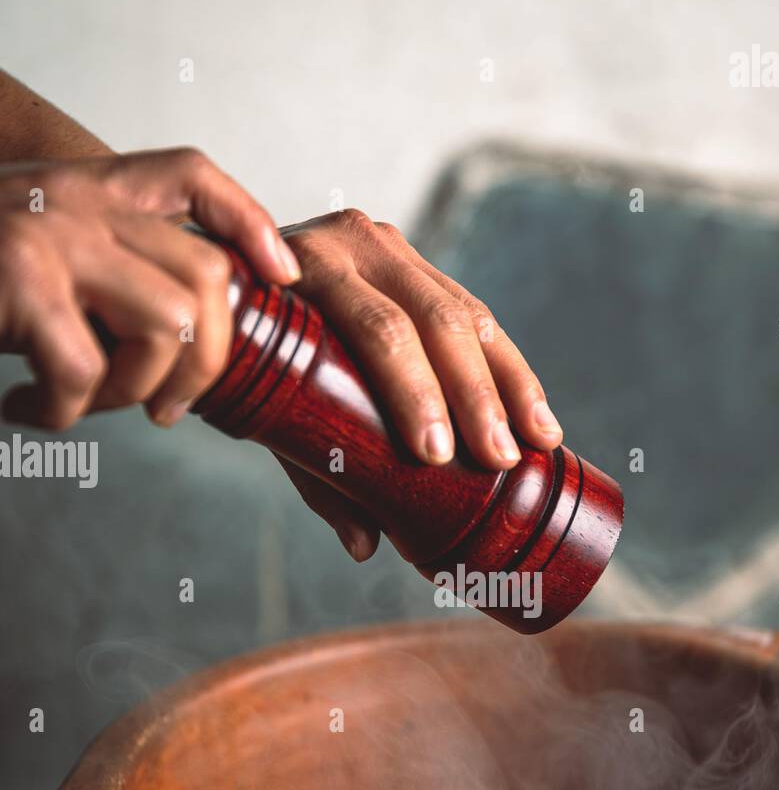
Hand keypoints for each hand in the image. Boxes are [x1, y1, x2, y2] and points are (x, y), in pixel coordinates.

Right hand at [0, 147, 300, 427]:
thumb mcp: (38, 253)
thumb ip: (107, 274)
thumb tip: (172, 350)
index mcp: (87, 190)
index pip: (190, 174)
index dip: (248, 222)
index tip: (282, 275)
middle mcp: (76, 202)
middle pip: (206, 274)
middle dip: (204, 363)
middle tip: (167, 407)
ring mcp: (52, 235)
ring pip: (168, 323)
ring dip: (132, 390)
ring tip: (78, 401)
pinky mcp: (21, 280)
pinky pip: (85, 370)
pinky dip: (61, 411)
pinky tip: (25, 407)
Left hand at [275, 210, 561, 560]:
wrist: (229, 281)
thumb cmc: (247, 354)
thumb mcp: (266, 405)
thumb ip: (315, 470)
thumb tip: (364, 546)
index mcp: (307, 269)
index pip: (378, 329)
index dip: (416, 392)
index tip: (439, 454)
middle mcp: (355, 243)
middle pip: (435, 320)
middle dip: (474, 395)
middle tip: (500, 458)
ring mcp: (393, 248)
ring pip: (470, 315)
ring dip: (510, 385)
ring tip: (539, 441)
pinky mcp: (423, 265)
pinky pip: (481, 316)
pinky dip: (512, 371)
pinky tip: (536, 416)